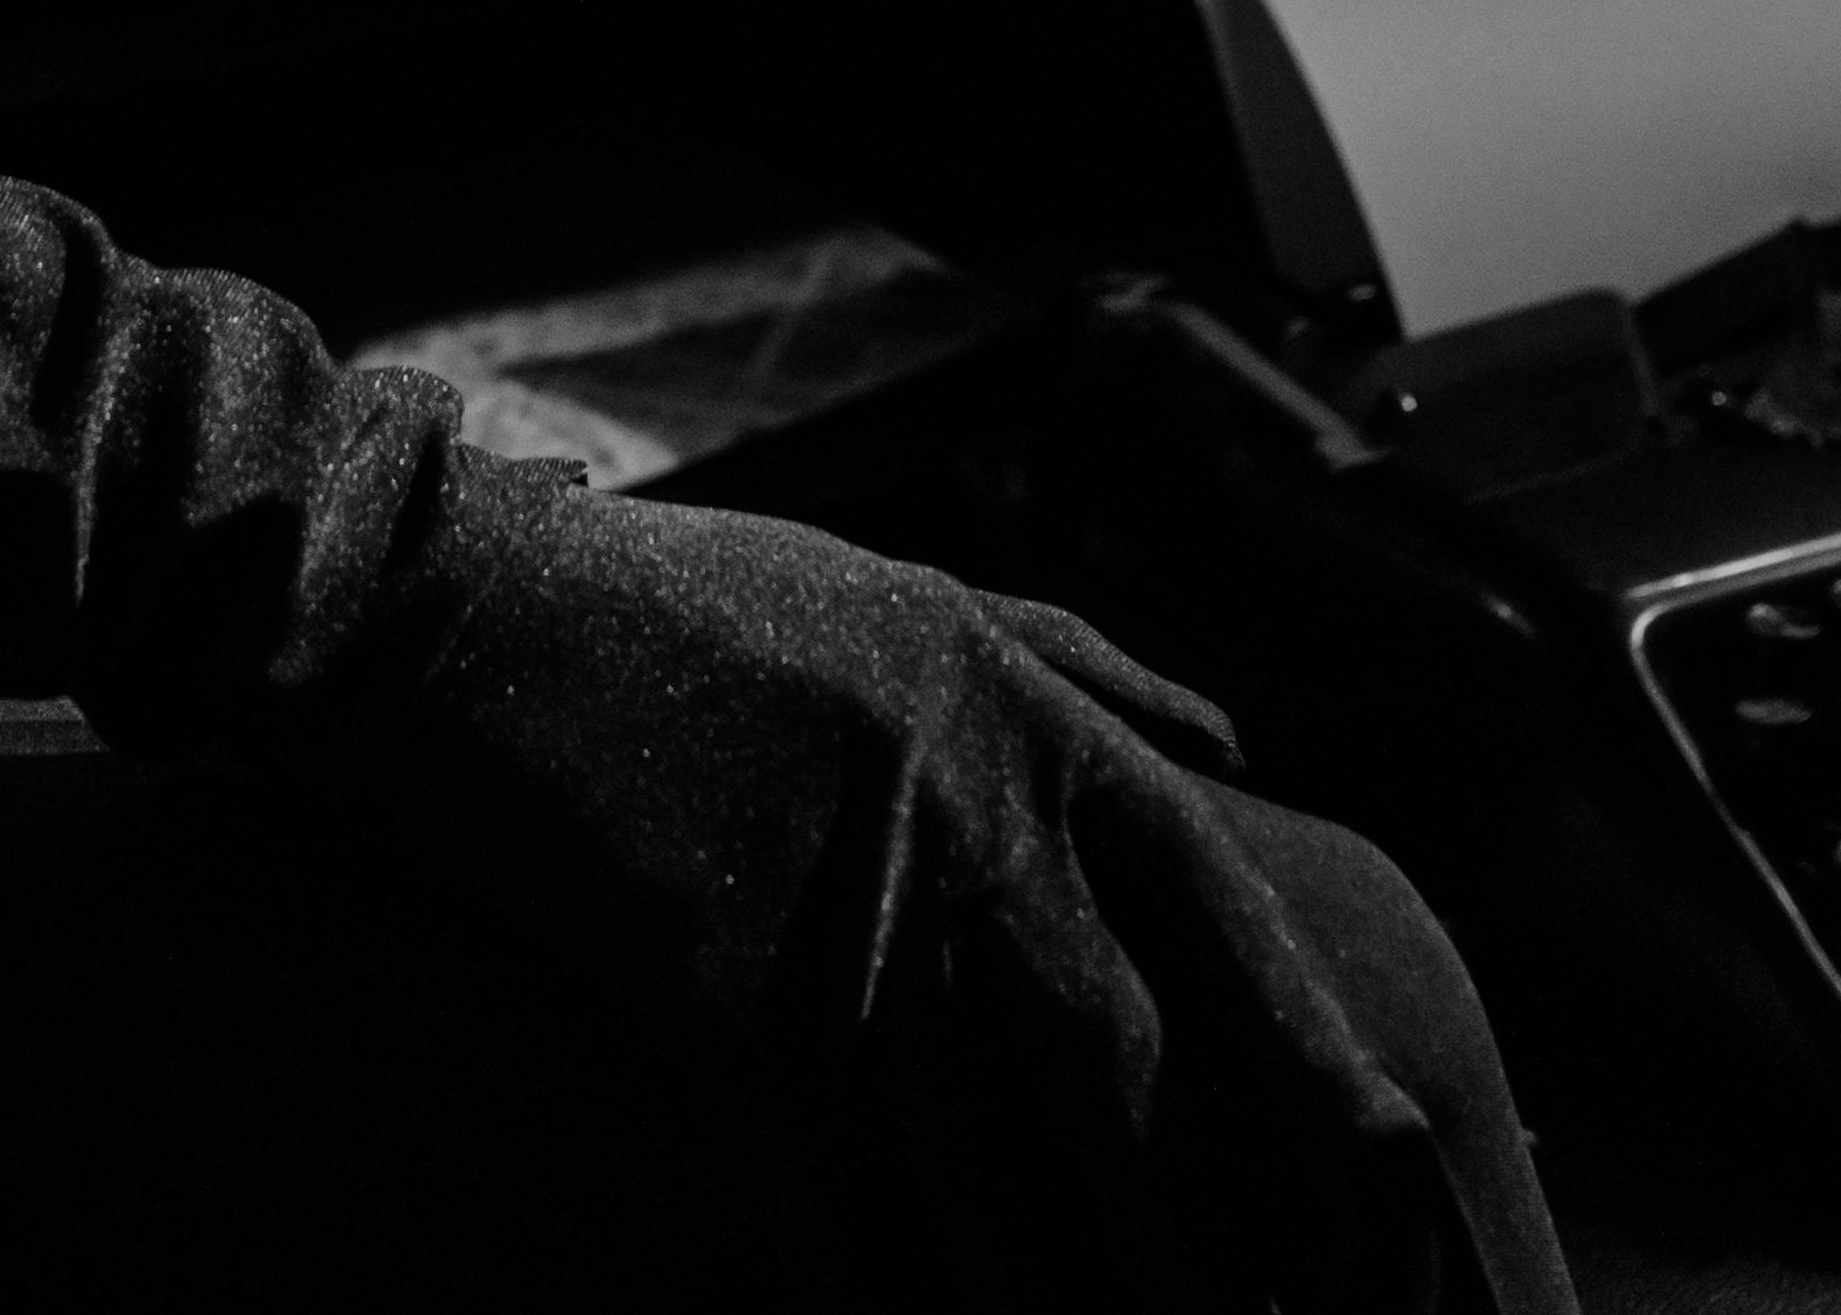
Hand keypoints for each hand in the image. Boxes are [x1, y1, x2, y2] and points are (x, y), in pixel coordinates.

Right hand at [389, 475, 1566, 1314]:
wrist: (458, 622)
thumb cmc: (689, 611)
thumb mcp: (903, 597)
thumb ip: (1080, 660)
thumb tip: (1235, 743)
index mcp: (1016, 712)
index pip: (1212, 905)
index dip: (1302, 1056)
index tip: (1381, 1181)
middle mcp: (957, 816)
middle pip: (1122, 1064)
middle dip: (1194, 1218)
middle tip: (1266, 1310)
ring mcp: (837, 923)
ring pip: (992, 1163)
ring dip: (1050, 1278)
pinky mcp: (718, 1012)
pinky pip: (833, 1211)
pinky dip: (884, 1292)